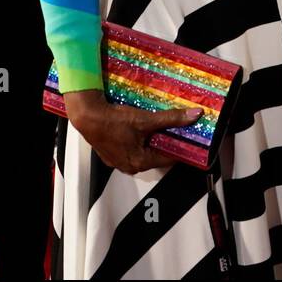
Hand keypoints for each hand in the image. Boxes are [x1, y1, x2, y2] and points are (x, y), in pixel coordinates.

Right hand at [64, 89, 201, 174]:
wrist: (88, 116)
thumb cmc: (114, 121)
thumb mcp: (147, 120)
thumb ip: (172, 119)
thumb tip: (194, 116)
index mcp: (140, 162)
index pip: (169, 158)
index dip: (180, 146)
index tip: (189, 137)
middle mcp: (130, 166)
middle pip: (156, 155)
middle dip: (165, 142)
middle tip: (175, 128)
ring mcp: (119, 161)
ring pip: (144, 151)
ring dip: (152, 140)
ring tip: (158, 126)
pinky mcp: (112, 153)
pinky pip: (132, 148)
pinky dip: (139, 139)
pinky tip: (140, 127)